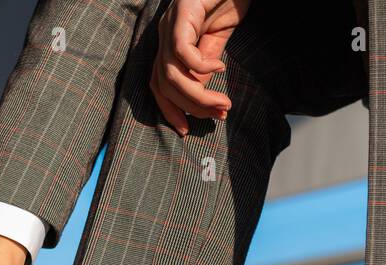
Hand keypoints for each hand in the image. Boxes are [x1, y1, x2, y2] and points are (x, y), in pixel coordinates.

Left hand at [149, 0, 251, 136]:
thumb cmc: (227, 2)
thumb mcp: (216, 42)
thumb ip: (204, 68)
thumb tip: (199, 97)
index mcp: (169, 46)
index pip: (158, 86)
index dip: (169, 110)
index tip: (186, 130)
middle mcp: (164, 36)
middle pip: (164, 85)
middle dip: (192, 107)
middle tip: (220, 114)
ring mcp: (170, 24)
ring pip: (172, 73)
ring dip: (198, 95)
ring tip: (223, 103)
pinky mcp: (182, 12)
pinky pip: (182, 51)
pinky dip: (201, 67)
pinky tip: (220, 71)